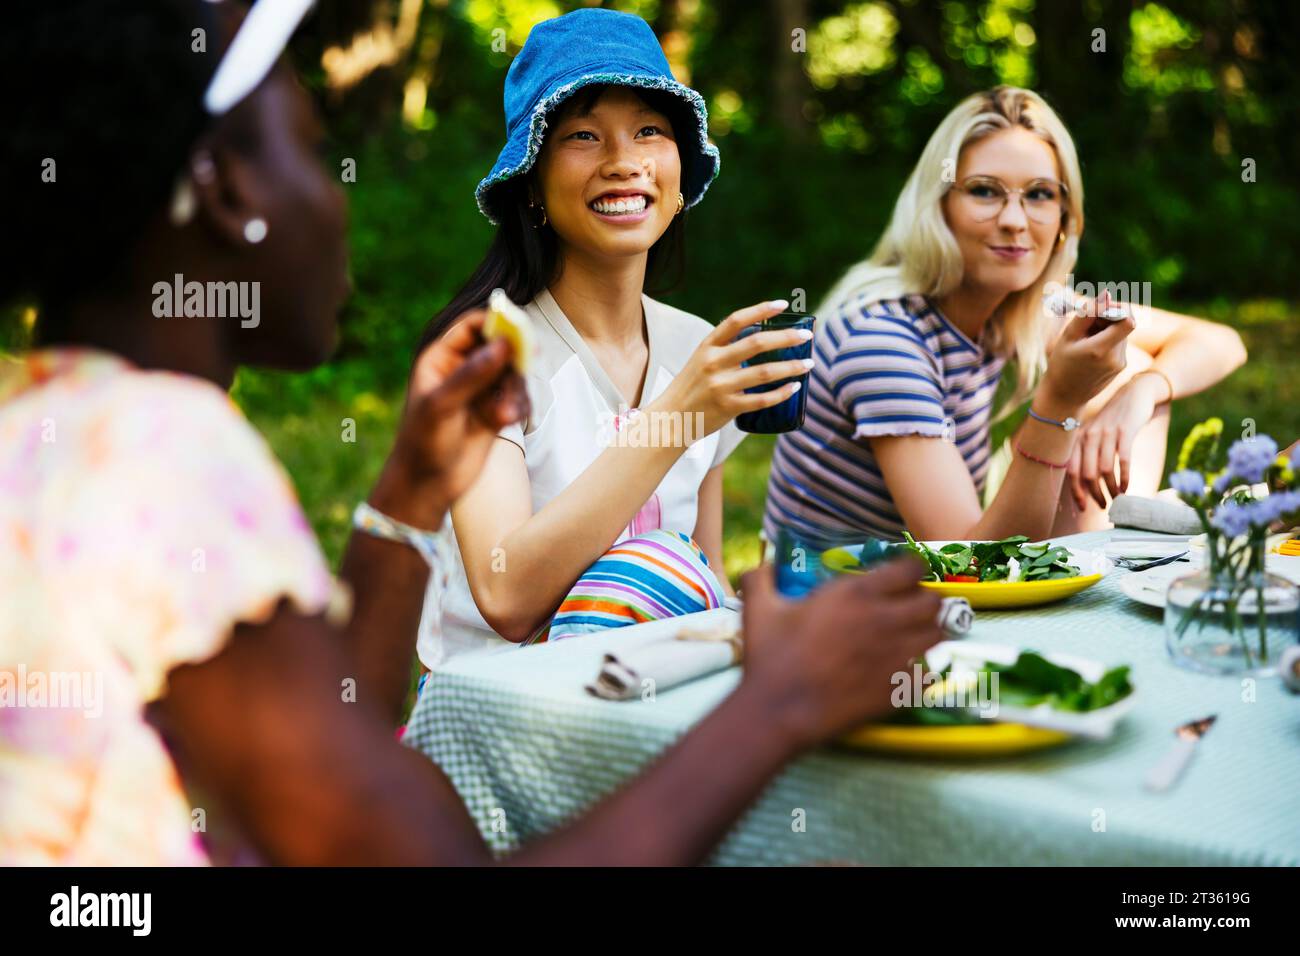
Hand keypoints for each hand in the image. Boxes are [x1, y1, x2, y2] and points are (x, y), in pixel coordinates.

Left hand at [376, 311, 528, 527]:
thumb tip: (504, 344)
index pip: (471, 327)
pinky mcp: (495, 411)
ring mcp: (480, 391)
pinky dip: (518, 406)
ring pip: (512, 374)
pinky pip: (517, 397)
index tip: (518, 329)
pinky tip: (507, 420)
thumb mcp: (443, 405)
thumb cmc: (423, 441)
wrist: (427, 485)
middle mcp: (463, 370)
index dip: (495, 322)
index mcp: (441, 359)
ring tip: (505, 414)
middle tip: (529, 361)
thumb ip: (472, 374)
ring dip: (515, 389)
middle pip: (499, 346)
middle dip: (514, 357)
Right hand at [649, 300, 813, 435]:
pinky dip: (782, 393)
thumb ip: (725, 349)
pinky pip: (762, 400)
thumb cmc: (691, 387)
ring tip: (808, 364)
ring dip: (792, 367)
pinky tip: (794, 388)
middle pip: (757, 343)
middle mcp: (713, 363)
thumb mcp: (701, 360)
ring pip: (765, 372)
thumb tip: (762, 339)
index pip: (736, 320)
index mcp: (707, 346)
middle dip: (787, 337)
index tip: (783, 305)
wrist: (671, 419)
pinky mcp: (728, 407)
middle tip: (807, 336)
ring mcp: (720, 386)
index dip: (760, 310)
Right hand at [739, 558, 942, 750]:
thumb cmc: (770, 656)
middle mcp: (885, 620)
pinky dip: (923, 673)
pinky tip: (907, 674)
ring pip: (938, 636)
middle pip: (933, 601)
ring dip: (928, 633)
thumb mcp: (758, 608)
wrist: (777, 711)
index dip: (911, 568)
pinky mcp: (898, 689)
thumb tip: (764, 564)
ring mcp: (896, 657)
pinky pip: (931, 676)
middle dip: (925, 600)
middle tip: (910, 607)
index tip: (904, 575)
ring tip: (912, 638)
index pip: (911, 568)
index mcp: (856, 593)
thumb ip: (761, 578)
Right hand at [1039, 289, 1134, 413]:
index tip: (1102, 309)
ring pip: (1122, 333)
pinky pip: (1119, 344)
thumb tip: (1107, 294)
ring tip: (1086, 339)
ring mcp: (1121, 363)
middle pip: (1124, 323)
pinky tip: (1090, 350)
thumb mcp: (1068, 337)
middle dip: (1108, 317)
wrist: (1064, 396)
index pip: (1128, 320)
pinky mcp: (1121, 366)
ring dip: (1107, 329)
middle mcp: (1116, 357)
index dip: (1118, 309)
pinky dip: (1107, 340)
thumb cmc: (1061, 364)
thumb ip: (1087, 314)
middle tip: (1087, 324)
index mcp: (1101, 350)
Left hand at [1068, 374, 1162, 509]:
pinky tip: (1126, 488)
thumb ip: (1088, 455)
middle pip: (1087, 474)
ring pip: (1104, 470)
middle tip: (1104, 505)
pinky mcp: (1125, 431)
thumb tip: (1085, 487)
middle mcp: (1089, 436)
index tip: (1083, 508)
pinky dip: (1124, 477)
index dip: (1076, 492)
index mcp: (1078, 438)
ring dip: (1110, 488)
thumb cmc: (1113, 421)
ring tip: (1117, 498)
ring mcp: (1107, 433)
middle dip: (1095, 494)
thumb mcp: (1095, 435)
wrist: (1134, 394)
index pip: (1071, 471)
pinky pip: (1123, 460)